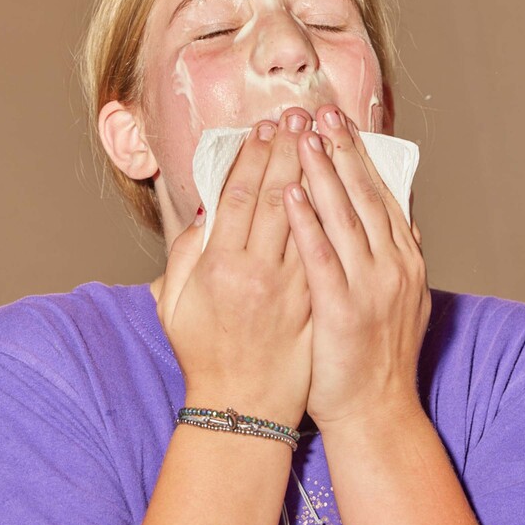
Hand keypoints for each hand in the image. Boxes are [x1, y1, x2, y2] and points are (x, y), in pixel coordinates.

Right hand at [157, 113, 313, 428]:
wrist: (243, 408)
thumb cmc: (204, 355)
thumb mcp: (176, 304)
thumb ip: (187, 256)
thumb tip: (208, 214)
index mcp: (220, 269)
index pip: (242, 196)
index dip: (255, 158)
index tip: (265, 129)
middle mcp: (259, 274)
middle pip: (283, 196)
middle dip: (293, 151)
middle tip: (301, 115)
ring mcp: (295, 289)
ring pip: (315, 218)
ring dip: (323, 173)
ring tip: (328, 138)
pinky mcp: (320, 304)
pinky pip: (334, 251)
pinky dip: (342, 218)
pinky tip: (349, 191)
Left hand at [284, 104, 430, 428]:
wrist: (374, 411)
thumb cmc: (367, 357)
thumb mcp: (391, 300)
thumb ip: (383, 259)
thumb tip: (376, 221)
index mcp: (400, 259)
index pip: (377, 193)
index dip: (357, 155)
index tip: (335, 122)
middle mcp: (391, 265)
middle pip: (362, 194)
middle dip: (339, 149)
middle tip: (317, 111)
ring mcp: (369, 285)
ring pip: (343, 215)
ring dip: (321, 170)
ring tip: (299, 135)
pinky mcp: (341, 307)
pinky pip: (320, 255)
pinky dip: (307, 220)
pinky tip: (290, 191)